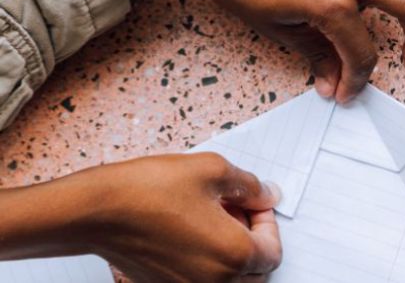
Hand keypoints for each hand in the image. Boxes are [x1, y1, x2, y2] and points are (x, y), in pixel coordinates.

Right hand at [82, 153, 281, 281]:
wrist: (96, 210)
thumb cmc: (150, 189)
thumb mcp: (214, 170)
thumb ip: (250, 186)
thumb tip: (266, 196)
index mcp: (234, 256)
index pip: (272, 252)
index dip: (268, 222)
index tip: (254, 203)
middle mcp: (214, 282)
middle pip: (255, 271)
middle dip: (252, 240)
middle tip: (235, 209)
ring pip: (229, 280)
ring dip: (231, 253)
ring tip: (212, 218)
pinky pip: (201, 281)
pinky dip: (207, 263)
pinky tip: (192, 232)